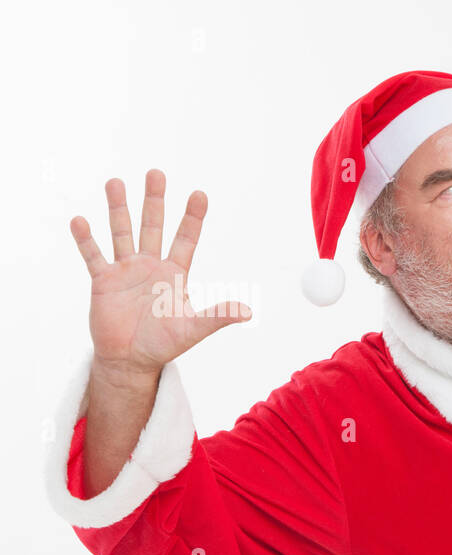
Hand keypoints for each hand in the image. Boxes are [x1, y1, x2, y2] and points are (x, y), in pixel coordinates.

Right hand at [70, 170, 251, 380]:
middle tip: (156, 173)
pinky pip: (93, 255)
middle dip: (154, 201)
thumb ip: (218, 316)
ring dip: (118, 209)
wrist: (131, 360)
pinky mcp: (103, 281)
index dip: (193, 218)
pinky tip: (80, 221)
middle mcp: (150, 265)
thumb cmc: (164, 343)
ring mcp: (125, 270)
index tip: (200, 194)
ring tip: (116, 183)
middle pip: (153, 227)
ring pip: (122, 233)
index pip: (186, 239)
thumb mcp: (194, 328)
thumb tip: (248, 312)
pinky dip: (86, 240)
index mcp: (174, 274)